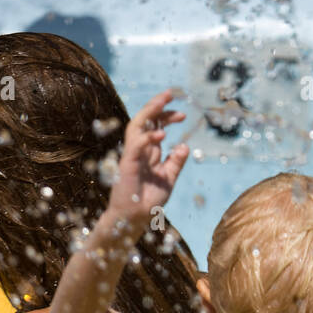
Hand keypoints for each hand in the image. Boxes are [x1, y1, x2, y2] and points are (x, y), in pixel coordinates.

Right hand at [108, 91, 188, 225]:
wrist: (134, 219)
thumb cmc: (148, 202)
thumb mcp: (168, 180)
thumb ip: (175, 163)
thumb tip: (185, 146)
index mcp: (148, 152)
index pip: (156, 127)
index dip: (167, 117)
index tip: (183, 115)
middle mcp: (139, 150)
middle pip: (145, 120)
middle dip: (157, 106)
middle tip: (171, 94)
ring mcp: (132, 155)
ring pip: (136, 125)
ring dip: (149, 112)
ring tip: (162, 102)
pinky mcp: (127, 163)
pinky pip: (136, 144)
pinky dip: (148, 138)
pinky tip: (162, 135)